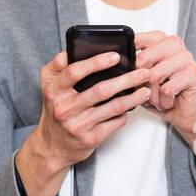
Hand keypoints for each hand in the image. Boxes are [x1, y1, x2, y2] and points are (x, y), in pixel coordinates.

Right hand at [16, 51, 151, 195]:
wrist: (53, 146)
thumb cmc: (56, 111)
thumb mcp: (49, 86)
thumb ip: (58, 65)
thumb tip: (75, 48)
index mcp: (54, 90)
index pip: (75, 71)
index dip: (96, 62)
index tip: (116, 56)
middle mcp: (64, 108)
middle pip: (101, 90)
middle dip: (127, 80)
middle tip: (144, 72)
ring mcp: (78, 125)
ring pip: (113, 108)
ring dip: (133, 98)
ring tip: (146, 90)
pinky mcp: (90, 139)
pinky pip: (114, 123)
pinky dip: (125, 115)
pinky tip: (132, 108)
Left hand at [133, 30, 195, 140]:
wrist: (187, 114)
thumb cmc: (164, 95)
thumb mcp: (144, 80)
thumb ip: (135, 68)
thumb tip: (122, 67)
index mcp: (161, 41)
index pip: (138, 39)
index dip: (128, 57)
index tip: (127, 70)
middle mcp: (175, 45)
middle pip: (143, 58)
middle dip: (140, 81)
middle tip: (145, 91)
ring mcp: (186, 58)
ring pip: (154, 75)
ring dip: (152, 95)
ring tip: (158, 99)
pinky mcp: (194, 74)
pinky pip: (167, 89)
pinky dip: (164, 101)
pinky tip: (169, 102)